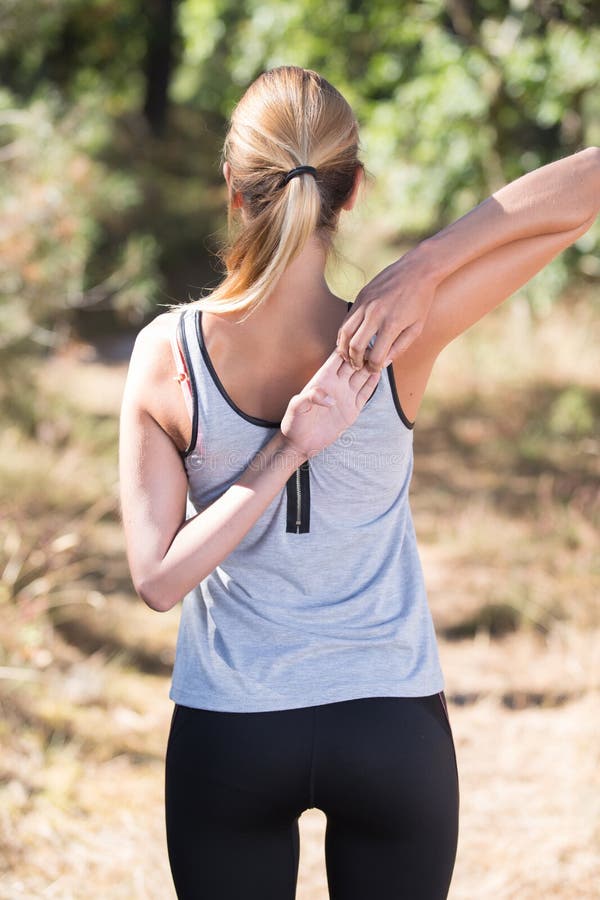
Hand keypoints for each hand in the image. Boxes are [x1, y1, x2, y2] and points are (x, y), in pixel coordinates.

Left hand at [280, 348, 380, 458]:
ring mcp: (345, 395)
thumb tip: (329, 398)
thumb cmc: (294, 423)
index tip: (358, 337)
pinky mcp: (352, 409)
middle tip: (376, 345)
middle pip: (354, 364)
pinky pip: (365, 393)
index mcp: (322, 379)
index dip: (347, 346)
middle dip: (364, 353)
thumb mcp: (296, 408)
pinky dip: (372, 383)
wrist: (301, 443)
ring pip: (362, 376)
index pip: (337, 358)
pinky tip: (378, 373)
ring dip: (371, 366)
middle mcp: (336, 384)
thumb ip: (310, 397)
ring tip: (381, 355)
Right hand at [336, 245, 438, 371]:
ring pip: (344, 334)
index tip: (374, 369)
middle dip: (355, 361)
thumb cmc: (420, 301)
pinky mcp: (360, 297)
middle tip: (358, 366)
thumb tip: (383, 362)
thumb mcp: (416, 328)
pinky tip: (349, 341)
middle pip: (355, 347)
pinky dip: (344, 334)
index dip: (373, 368)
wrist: (416, 270)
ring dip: (344, 349)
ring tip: (349, 356)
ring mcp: (365, 304)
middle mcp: (375, 315)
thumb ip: (399, 347)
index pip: (375, 356)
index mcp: (391, 325)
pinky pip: (346, 320)